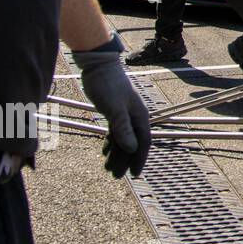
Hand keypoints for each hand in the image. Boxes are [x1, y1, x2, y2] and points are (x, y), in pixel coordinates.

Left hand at [74, 42, 150, 177]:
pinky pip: (115, 132)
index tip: (135, 174)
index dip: (140, 159)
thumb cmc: (108, 85)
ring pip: (123, 139)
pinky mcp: (114, 112)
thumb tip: (132, 148)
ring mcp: (124, 114)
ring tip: (107, 168)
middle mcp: (135, 117)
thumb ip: (123, 128)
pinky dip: (111, 143)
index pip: (143, 142)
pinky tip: (105, 151)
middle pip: (132, 143)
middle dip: (125, 161)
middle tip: (116, 176)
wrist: (98, 67)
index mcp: (140, 116)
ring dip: (116, 154)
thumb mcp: (115, 109)